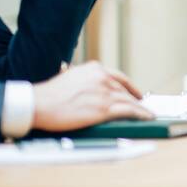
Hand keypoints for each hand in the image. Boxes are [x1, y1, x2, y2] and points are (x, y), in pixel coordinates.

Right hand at [31, 62, 152, 131]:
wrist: (38, 103)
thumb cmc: (49, 95)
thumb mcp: (71, 78)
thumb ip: (86, 82)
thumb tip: (94, 91)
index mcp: (94, 69)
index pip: (118, 77)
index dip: (130, 86)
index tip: (137, 93)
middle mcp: (102, 77)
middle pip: (124, 90)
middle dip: (134, 100)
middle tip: (142, 107)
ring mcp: (104, 92)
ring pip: (129, 100)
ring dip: (141, 108)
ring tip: (149, 114)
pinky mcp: (103, 108)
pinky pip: (129, 110)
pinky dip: (141, 114)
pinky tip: (147, 117)